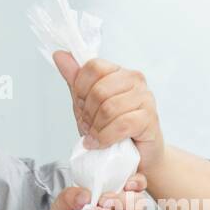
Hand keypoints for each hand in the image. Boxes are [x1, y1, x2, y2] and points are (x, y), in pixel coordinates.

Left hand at [29, 180, 146, 209]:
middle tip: (101, 201)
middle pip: (137, 201)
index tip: (127, 185)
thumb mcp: (61, 202)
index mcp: (111, 191)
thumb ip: (71, 195)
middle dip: (121, 200)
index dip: (137, 182)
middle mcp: (119, 207)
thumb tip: (85, 195)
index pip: (136, 183)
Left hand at [53, 52, 166, 174]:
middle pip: (99, 90)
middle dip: (88, 114)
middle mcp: (135, 80)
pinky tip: (102, 143)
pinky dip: (106, 138)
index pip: (94, 67)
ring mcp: (145, 98)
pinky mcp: (149, 118)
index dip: (81, 90)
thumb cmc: (112, 129)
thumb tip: (59, 55)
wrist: (136, 155)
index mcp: (119, 72)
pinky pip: (121, 125)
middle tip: (89, 126)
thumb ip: (75, 80)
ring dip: (97, 129)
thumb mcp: (87, 104)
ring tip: (96, 137)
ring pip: (109, 109)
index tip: (82, 106)